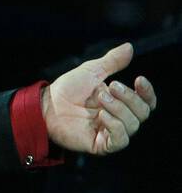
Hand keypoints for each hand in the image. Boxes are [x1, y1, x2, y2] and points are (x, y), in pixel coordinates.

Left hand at [41, 42, 156, 155]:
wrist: (45, 104)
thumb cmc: (67, 89)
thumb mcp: (91, 71)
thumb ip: (111, 62)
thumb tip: (129, 47)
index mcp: (120, 103)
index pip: (146, 102)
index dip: (147, 93)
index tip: (139, 79)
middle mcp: (118, 118)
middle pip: (142, 113)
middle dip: (129, 98)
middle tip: (111, 87)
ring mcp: (109, 132)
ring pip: (132, 125)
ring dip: (119, 109)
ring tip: (100, 99)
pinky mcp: (101, 145)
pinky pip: (120, 141)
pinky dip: (115, 126)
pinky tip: (102, 116)